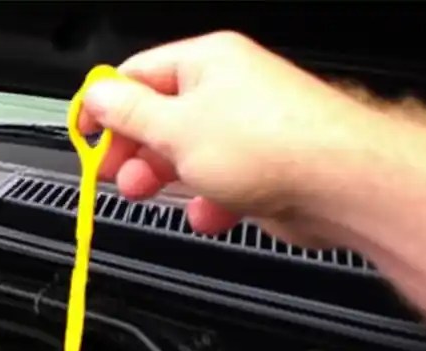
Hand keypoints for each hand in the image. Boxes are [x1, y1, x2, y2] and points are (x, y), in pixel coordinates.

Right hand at [77, 32, 376, 245]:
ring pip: (187, 154)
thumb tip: (97, 98)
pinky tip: (209, 213)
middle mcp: (228, 89)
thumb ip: (128, 114)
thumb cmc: (270, 144)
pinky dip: (208, 201)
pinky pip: (220, 182)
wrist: (341, 184)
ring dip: (167, 179)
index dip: (103, 108)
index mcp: (205, 62)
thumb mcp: (174, 128)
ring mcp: (248, 129)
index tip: (84, 137)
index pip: (134, 76)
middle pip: (158, 118)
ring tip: (153, 194)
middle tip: (115, 174)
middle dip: (133, 151)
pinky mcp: (264, 167)